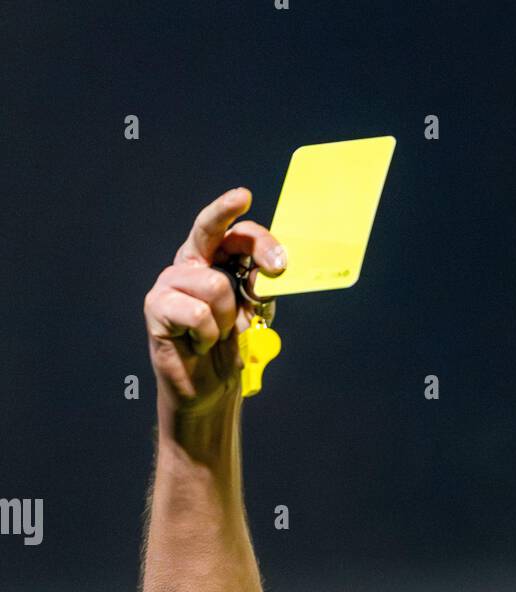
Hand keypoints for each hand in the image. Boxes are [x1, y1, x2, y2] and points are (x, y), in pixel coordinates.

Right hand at [143, 187, 285, 411]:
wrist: (208, 391)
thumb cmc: (228, 350)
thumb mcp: (252, 315)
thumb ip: (259, 289)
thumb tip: (269, 268)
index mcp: (214, 264)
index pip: (235, 237)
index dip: (259, 240)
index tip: (279, 261)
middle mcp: (189, 265)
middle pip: (207, 228)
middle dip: (223, 210)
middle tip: (242, 196)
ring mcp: (169, 283)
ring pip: (213, 284)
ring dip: (224, 318)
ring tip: (214, 335)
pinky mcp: (156, 307)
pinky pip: (197, 313)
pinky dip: (207, 335)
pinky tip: (198, 344)